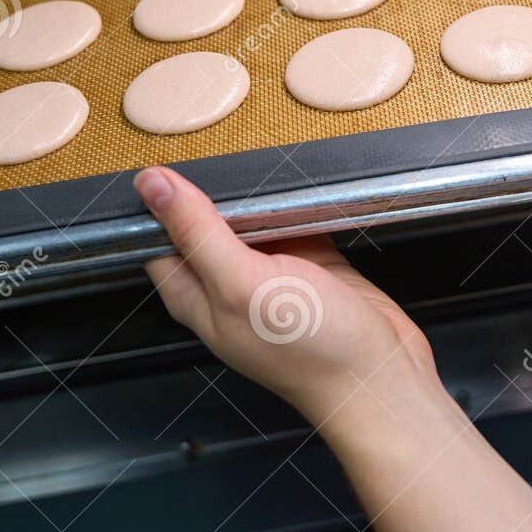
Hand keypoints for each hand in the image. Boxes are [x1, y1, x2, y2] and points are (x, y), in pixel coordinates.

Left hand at [133, 166, 440, 424]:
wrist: (379, 377)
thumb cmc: (309, 348)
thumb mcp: (242, 283)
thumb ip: (197, 233)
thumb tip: (152, 185)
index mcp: (197, 296)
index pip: (156, 242)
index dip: (156, 205)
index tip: (166, 163)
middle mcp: (228, 287)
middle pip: (202, 226)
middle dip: (210, 192)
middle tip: (220, 154)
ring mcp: (271, 276)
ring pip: (250, 221)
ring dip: (256, 195)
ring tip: (260, 163)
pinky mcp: (311, 266)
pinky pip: (293, 223)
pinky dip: (296, 205)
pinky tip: (300, 185)